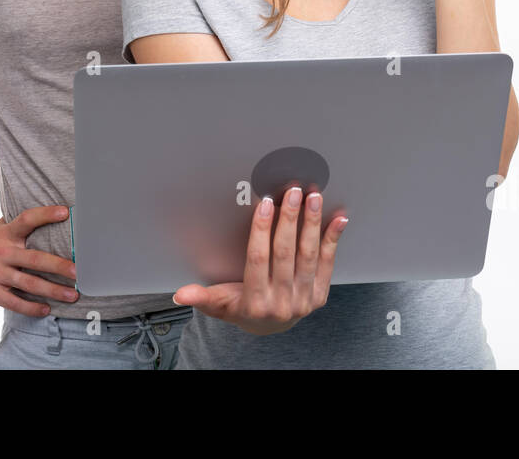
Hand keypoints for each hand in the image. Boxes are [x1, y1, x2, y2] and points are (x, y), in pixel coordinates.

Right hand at [0, 207, 78, 316]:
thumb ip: (15, 224)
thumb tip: (41, 209)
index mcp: (5, 234)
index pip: (27, 219)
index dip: (45, 214)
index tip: (65, 212)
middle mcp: (2, 252)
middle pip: (35, 259)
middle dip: (59, 266)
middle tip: (79, 272)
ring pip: (29, 283)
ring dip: (53, 290)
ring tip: (73, 295)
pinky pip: (14, 302)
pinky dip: (31, 307)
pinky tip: (47, 309)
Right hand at [173, 187, 347, 335]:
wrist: (271, 327)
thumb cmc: (241, 308)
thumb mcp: (219, 304)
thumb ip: (201, 297)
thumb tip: (179, 294)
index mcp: (254, 302)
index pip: (258, 259)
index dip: (262, 230)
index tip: (265, 204)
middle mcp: (281, 302)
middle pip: (285, 253)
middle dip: (290, 219)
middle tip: (292, 191)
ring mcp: (304, 300)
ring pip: (308, 255)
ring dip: (312, 224)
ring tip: (313, 197)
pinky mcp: (320, 295)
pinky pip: (328, 263)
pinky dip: (333, 239)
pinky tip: (339, 219)